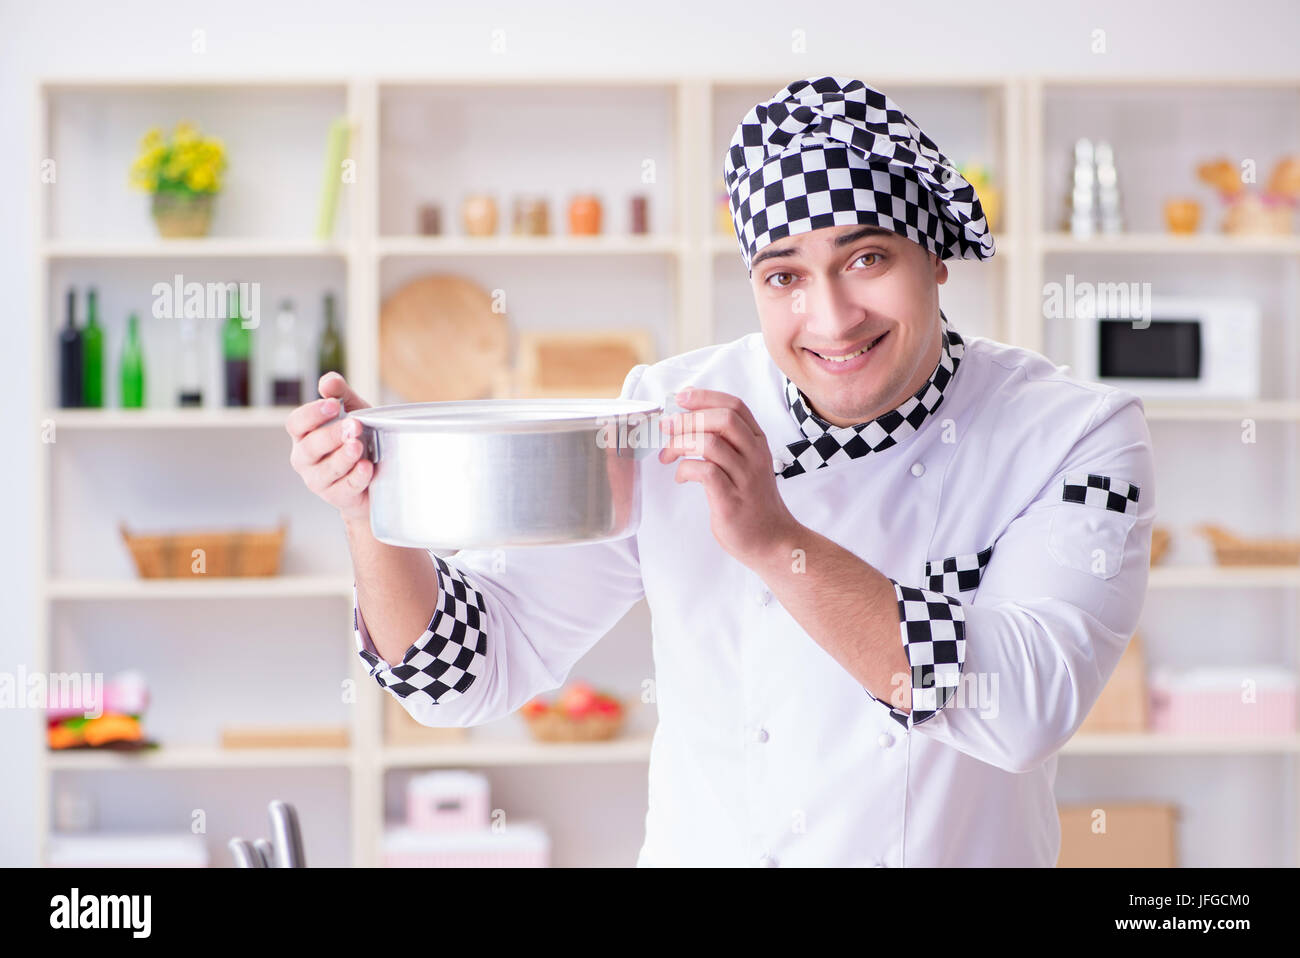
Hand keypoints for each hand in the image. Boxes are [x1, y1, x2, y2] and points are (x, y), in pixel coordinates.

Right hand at [286, 372, 372, 522]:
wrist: (376, 476)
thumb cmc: (360, 439)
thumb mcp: (354, 412)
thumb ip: (341, 394)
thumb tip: (328, 381)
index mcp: (304, 435)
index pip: (296, 424)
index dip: (312, 414)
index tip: (332, 404)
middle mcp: (305, 459)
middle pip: (309, 448)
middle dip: (331, 436)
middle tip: (354, 426)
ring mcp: (318, 480)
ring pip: (326, 470)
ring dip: (343, 458)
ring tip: (358, 446)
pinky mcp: (337, 497)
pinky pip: (345, 488)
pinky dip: (356, 478)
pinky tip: (366, 468)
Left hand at [659, 388, 800, 567]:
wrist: (773, 540)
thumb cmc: (752, 501)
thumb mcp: (746, 464)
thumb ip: (726, 442)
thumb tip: (691, 419)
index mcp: (757, 442)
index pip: (734, 406)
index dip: (705, 397)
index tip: (681, 398)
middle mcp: (755, 455)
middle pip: (723, 419)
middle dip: (689, 418)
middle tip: (667, 426)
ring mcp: (745, 477)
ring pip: (710, 444)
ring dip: (681, 444)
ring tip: (667, 455)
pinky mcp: (731, 500)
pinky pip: (705, 472)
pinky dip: (685, 470)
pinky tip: (680, 477)